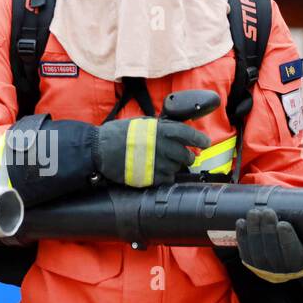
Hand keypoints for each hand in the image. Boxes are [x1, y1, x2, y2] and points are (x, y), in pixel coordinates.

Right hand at [93, 117, 209, 186]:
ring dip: (172, 166)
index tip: (204, 143)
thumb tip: (177, 130)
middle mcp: (162, 147)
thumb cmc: (117, 134)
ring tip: (160, 162)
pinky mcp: (150, 177)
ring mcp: (157, 163)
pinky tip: (155, 171)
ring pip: (177, 169)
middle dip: (186, 156)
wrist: (98, 149)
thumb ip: (160, 127)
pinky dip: (164, 176)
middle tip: (181, 156)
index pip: (188, 134)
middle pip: (187, 156)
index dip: (199, 140)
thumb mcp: (140, 123)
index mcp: (160, 130)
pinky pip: (167, 179)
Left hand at [237, 207, 302, 282]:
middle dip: (268, 229)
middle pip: (271, 250)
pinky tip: (241, 222)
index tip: (283, 224)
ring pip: (255, 249)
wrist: (281, 268)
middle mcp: (279, 271)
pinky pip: (243, 249)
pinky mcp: (248, 262)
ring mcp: (261, 268)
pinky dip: (241, 235)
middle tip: (268, 211)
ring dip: (253, 229)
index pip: (292, 255)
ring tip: (254, 212)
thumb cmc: (300, 255)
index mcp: (298, 267)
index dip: (286, 240)